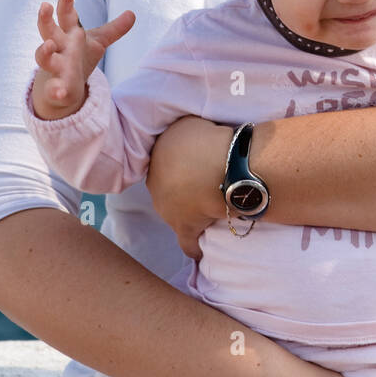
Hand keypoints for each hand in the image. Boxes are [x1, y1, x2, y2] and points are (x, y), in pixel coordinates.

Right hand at [32, 0, 134, 119]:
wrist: (63, 87)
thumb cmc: (78, 59)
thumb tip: (132, 14)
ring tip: (50, 45)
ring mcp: (55, 67)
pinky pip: (53, 88)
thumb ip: (114, 29)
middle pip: (48, 30)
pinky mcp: (56, 88)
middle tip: (45, 5)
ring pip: (43, 57)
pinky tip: (59, 90)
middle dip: (45, 18)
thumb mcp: (97, 42)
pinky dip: (55, 89)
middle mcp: (58, 47)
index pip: (66, 13)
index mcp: (68, 34)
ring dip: (44, 51)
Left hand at [146, 116, 230, 259]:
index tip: (196, 163)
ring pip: (174, 213)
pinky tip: (199, 251)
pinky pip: (187, 243)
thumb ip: (181, 134)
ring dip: (187, 212)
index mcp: (156, 157)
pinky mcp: (185, 228)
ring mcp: (167, 209)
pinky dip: (194, 247)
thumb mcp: (188, 124)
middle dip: (179, 187)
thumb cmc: (206, 140)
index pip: (164, 163)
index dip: (180, 164)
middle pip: (166, 187)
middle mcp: (155, 182)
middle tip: (202, 183)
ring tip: (206, 210)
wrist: (220, 167)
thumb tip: (185, 138)